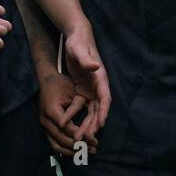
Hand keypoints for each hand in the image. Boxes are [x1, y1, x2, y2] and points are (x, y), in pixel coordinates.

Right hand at [37, 71, 94, 154]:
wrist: (46, 79)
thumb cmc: (61, 83)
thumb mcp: (72, 90)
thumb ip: (80, 105)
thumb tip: (91, 121)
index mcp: (52, 110)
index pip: (68, 129)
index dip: (82, 136)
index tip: (95, 140)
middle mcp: (45, 120)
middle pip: (62, 139)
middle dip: (79, 146)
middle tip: (94, 149)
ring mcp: (43, 124)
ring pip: (56, 145)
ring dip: (72, 151)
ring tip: (86, 153)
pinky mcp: (44, 127)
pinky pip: (53, 143)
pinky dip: (64, 150)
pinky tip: (75, 152)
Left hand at [63, 23, 110, 144]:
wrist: (75, 38)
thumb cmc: (78, 43)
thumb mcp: (79, 50)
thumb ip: (86, 60)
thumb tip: (95, 67)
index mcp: (100, 78)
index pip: (105, 98)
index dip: (104, 112)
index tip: (101, 124)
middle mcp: (97, 86)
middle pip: (98, 109)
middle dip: (93, 124)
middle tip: (86, 137)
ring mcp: (90, 89)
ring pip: (90, 111)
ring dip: (86, 124)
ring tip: (79, 137)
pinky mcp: (82, 90)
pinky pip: (81, 107)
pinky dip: (77, 116)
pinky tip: (70, 126)